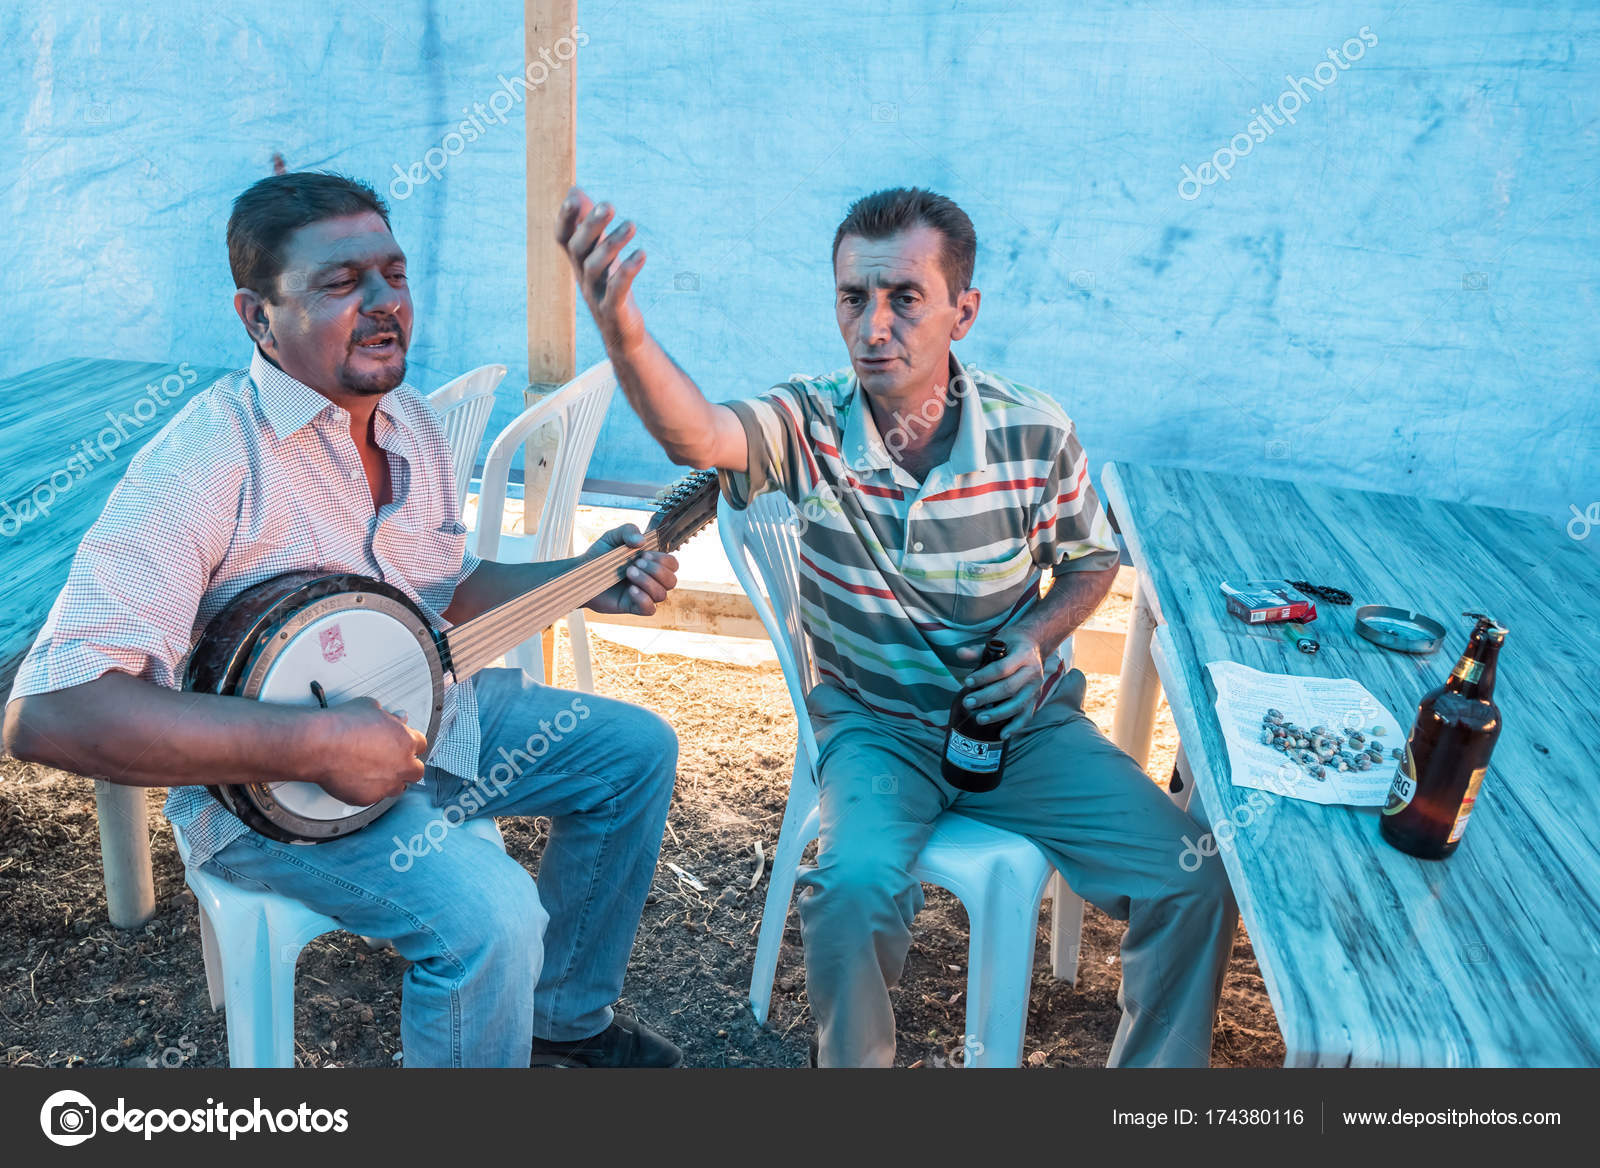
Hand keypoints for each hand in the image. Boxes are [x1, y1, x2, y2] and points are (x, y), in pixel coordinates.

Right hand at [303, 697, 428, 804]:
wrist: (319, 745)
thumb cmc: (342, 724)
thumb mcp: (371, 708)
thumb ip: (390, 716)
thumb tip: (398, 717)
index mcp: (405, 741)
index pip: (421, 745)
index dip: (411, 744)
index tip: (403, 745)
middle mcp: (401, 765)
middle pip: (417, 771)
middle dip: (407, 766)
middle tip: (393, 761)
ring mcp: (386, 784)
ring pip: (399, 788)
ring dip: (392, 781)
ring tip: (376, 773)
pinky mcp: (369, 798)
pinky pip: (375, 797)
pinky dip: (370, 790)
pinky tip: (359, 780)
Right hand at [556, 186, 647, 352]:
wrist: (621, 333)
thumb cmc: (609, 286)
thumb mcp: (598, 253)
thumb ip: (588, 223)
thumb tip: (574, 189)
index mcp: (578, 261)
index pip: (563, 237)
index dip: (565, 218)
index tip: (574, 197)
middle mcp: (582, 275)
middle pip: (578, 248)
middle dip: (591, 226)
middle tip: (609, 205)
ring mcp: (596, 294)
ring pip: (596, 267)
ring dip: (613, 244)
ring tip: (631, 225)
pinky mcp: (613, 310)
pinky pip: (616, 290)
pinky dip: (627, 271)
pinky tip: (641, 254)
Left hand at [584, 524, 678, 616]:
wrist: (581, 572)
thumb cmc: (600, 555)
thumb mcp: (613, 537)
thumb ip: (628, 530)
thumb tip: (642, 540)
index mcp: (651, 563)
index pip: (672, 564)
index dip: (664, 560)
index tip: (645, 554)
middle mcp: (651, 580)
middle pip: (672, 581)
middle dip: (657, 571)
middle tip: (636, 563)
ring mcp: (643, 594)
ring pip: (661, 595)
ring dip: (647, 582)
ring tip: (629, 573)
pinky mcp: (632, 606)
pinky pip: (650, 609)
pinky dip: (643, 598)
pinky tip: (630, 589)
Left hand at [953, 629, 1046, 738]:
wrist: (1034, 646)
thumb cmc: (1012, 644)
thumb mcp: (997, 641)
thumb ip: (978, 650)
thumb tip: (959, 654)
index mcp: (1023, 655)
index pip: (1002, 668)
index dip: (984, 676)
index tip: (967, 682)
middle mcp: (1033, 672)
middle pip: (1009, 688)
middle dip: (986, 697)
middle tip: (968, 702)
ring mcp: (1036, 688)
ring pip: (1018, 704)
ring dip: (998, 714)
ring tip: (979, 718)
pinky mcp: (1035, 700)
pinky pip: (1026, 716)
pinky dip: (1015, 727)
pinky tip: (1003, 734)